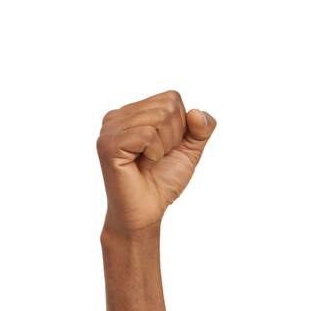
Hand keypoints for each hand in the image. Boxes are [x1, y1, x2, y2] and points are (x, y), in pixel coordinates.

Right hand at [97, 90, 214, 235]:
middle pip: (167, 106)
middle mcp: (118, 115)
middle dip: (174, 137)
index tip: (166, 149)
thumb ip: (201, 129)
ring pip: (159, 118)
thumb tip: (196, 112)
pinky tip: (143, 164)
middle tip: (157, 158)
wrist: (146, 212)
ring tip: (149, 161)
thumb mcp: (189, 151)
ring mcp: (110, 127)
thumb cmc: (162, 182)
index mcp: (133, 112)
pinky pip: (148, 134)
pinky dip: (155, 153)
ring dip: (164, 147)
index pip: (172, 98)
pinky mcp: (109, 143)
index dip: (181, 127)